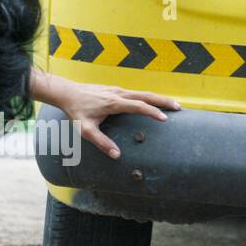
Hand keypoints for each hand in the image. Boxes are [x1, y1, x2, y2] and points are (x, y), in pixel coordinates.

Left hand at [36, 72, 180, 158]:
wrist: (67, 93)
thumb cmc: (76, 112)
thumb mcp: (85, 130)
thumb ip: (101, 143)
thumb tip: (117, 155)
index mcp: (113, 103)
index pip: (138, 106)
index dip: (152, 112)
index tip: (165, 119)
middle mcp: (118, 93)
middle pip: (146, 95)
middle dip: (164, 101)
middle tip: (179, 107)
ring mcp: (118, 90)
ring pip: (143, 92)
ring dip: (159, 98)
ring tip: (173, 105)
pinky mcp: (116, 89)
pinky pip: (137, 93)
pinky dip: (149, 97)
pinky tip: (155, 102)